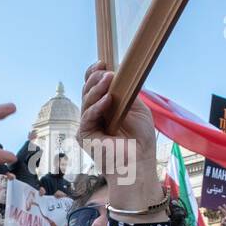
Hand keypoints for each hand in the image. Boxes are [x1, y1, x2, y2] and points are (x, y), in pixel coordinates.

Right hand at [76, 62, 159, 212]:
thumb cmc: (141, 140)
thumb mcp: (138, 109)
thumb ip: (127, 93)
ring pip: (86, 101)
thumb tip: (118, 74)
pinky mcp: (84, 136)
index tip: (102, 62)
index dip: (94, 73)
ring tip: (108, 78)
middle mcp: (94, 114)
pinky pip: (88, 117)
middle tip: (105, 70)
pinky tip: (108, 100)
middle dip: (95, 78)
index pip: (94, 86)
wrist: (139, 163)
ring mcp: (88, 125)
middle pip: (87, 90)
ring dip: (97, 88)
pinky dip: (97, 107)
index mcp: (105, 107)